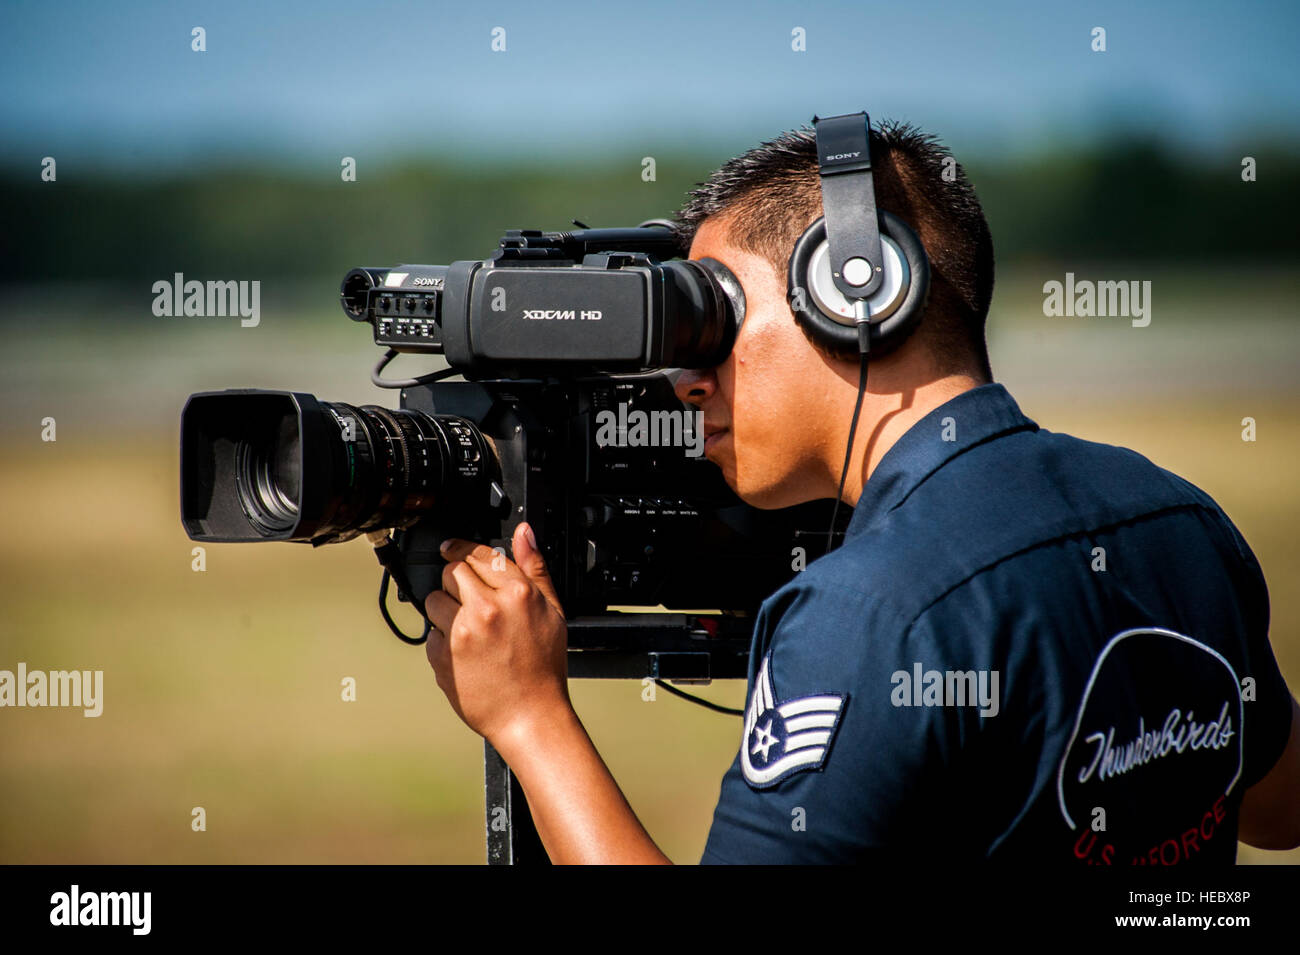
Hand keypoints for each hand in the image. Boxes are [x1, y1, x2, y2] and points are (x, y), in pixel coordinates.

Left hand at [423, 522, 569, 744]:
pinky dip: (442, 640)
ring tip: (468, 630)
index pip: (478, 553)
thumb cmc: (544, 668)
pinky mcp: (442, 656)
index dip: (462, 549)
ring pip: (434, 599)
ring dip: (444, 609)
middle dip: (455, 580)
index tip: (452, 549)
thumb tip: (523, 532)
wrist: (530, 716)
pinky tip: (464, 653)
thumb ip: (534, 567)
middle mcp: (487, 608)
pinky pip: (430, 633)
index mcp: (517, 592)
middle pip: (451, 571)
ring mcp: (462, 633)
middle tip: (468, 599)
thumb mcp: (553, 611)